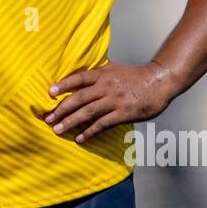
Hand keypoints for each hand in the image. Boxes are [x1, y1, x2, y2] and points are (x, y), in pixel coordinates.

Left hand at [44, 61, 177, 142]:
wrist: (158, 82)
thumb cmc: (134, 76)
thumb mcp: (113, 69)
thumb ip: (96, 75)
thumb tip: (77, 79)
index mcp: (102, 74)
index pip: (78, 78)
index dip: (63, 85)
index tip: (49, 92)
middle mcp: (106, 87)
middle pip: (79, 98)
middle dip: (61, 109)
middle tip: (48, 118)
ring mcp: (114, 101)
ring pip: (88, 112)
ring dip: (71, 122)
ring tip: (58, 130)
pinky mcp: (123, 114)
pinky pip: (103, 124)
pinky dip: (90, 132)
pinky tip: (80, 138)